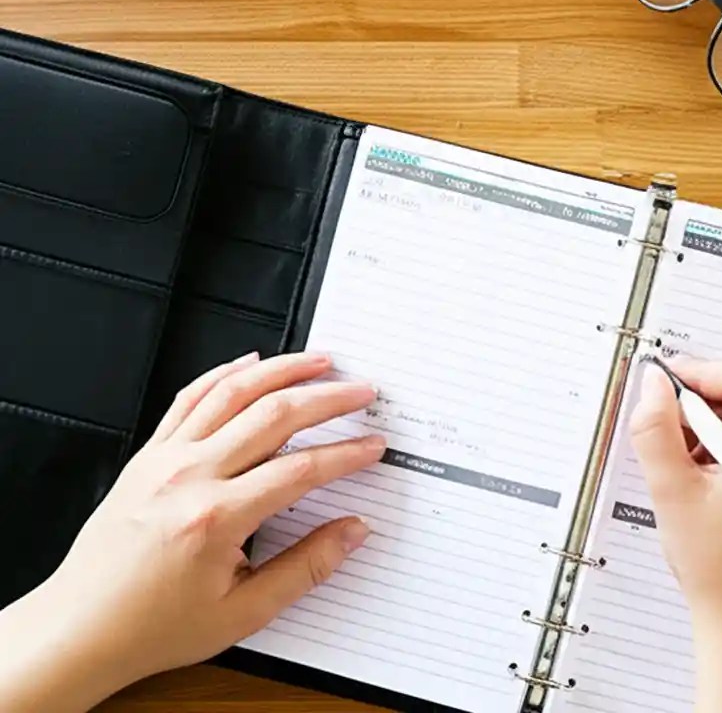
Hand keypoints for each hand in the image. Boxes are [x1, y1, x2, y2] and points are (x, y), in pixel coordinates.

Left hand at [0, 351, 384, 712]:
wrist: (82, 628)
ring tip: (320, 361)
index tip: (373, 447)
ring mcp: (163, 460)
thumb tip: (352, 532)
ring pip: (231, 393)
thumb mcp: (244, 612)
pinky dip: (224, 374)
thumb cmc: (154, 626)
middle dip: (327, 399)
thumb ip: (307, 567)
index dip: (346, 454)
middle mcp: (188, 478)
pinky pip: (188, 399)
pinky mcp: (146, 456)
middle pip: (273, 417)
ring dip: (282, 370)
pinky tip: (250, 363)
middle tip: (361, 391)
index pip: (300, 470)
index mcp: (216, 519)